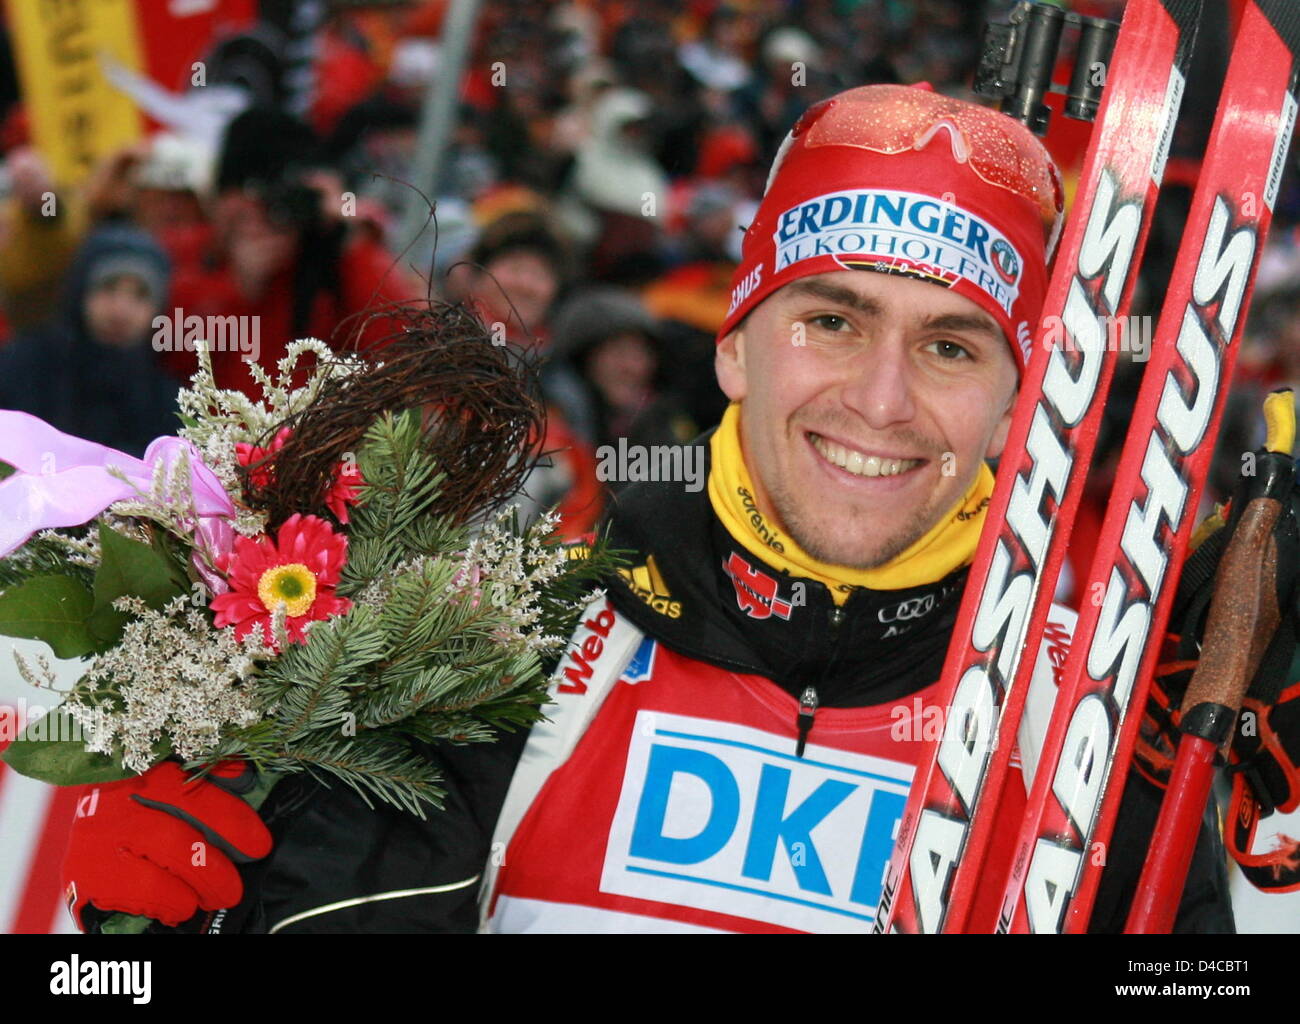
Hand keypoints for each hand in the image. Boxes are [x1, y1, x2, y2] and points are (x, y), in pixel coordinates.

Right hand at [61, 760, 272, 929]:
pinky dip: (158, 906)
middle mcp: (117, 809)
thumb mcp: (177, 776)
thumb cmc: (148, 796)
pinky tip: (175, 907)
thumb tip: (245, 775)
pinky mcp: (81, 876)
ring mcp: (94, 845)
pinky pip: (125, 900)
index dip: (231, 822)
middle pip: (172, 842)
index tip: (259, 846)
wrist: (92, 815)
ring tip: (204, 900)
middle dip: (211, 871)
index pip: (194, 797)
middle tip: (232, 890)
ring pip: (148, 880)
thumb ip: (210, 776)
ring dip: (185, 895)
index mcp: (148, 776)